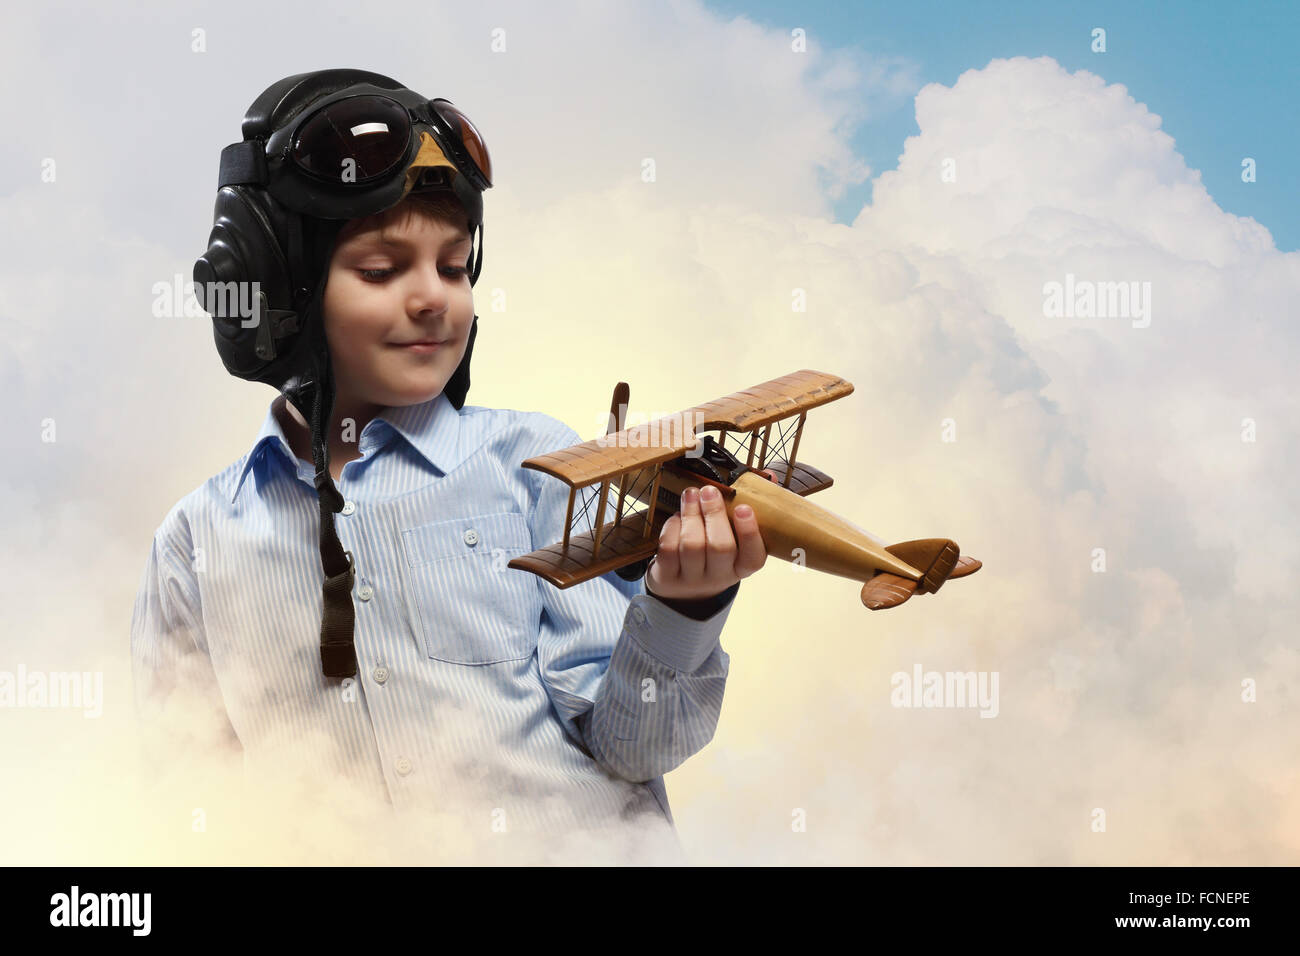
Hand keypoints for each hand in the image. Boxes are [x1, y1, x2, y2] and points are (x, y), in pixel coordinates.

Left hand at [645, 485, 766, 600]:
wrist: (683, 590)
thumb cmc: (713, 553)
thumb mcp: (735, 538)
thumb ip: (752, 507)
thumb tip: (770, 476)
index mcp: (742, 566)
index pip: (754, 556)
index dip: (750, 533)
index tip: (743, 508)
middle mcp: (720, 576)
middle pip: (721, 547)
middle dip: (714, 514)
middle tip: (709, 490)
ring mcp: (692, 579)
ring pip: (693, 546)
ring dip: (691, 514)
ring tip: (691, 494)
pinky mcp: (667, 577)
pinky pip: (669, 550)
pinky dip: (672, 527)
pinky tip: (676, 516)